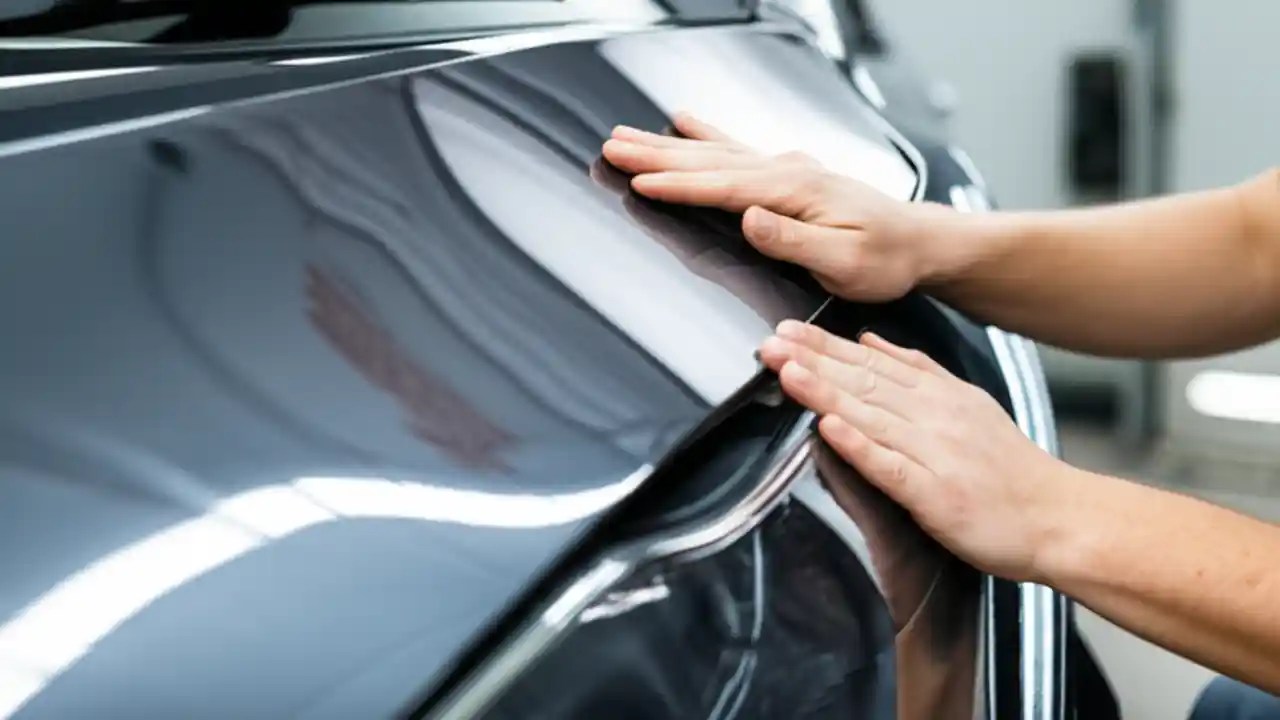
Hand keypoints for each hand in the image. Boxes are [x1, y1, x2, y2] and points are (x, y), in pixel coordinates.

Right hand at [602, 113, 961, 301]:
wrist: (917, 243)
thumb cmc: (884, 259)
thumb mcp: (844, 261)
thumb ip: (793, 239)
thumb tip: (750, 219)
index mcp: (794, 193)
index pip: (722, 187)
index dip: (677, 184)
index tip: (637, 179)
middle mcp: (786, 172)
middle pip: (707, 159)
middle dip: (656, 153)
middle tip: (611, 145)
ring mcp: (786, 169)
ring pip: (714, 150)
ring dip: (668, 144)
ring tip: (628, 135)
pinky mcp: (788, 174)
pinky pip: (734, 149)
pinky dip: (705, 133)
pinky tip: (685, 122)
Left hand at [758, 320, 1074, 582]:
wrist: (1060, 517)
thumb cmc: (1011, 470)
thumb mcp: (970, 404)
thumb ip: (920, 371)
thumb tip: (872, 340)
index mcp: (939, 395)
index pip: (871, 362)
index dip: (825, 346)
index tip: (786, 330)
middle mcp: (934, 417)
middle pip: (863, 382)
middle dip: (812, 360)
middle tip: (770, 343)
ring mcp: (934, 454)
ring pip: (870, 416)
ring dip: (825, 392)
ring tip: (787, 372)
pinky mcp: (936, 494)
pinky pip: (890, 467)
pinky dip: (859, 446)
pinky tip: (829, 429)